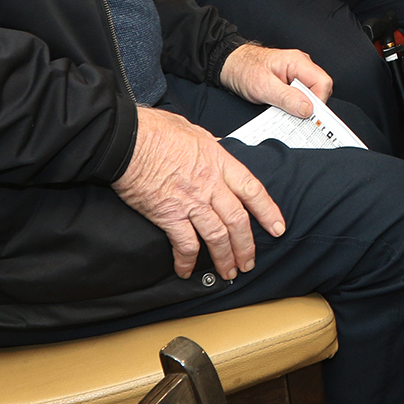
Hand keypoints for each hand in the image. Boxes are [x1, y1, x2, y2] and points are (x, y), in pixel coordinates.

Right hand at [113, 106, 285, 278]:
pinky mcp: (169, 215)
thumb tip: (216, 145)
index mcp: (219, 162)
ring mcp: (191, 202)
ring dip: (225, 259)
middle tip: (249, 262)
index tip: (277, 228)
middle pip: (238, 221)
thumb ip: (209, 144)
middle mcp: (210, 185)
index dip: (268, 211)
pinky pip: (185, 244)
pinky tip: (186, 271)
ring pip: (218, 237)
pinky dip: (187, 261)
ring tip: (228, 273)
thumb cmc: (155, 130)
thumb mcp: (194, 130)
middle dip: (246, 246)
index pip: (253, 190)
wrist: (126, 140)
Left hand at [220, 42, 329, 117]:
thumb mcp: (263, 87)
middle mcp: (302, 66)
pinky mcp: (292, 82)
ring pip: (311, 94)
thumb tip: (308, 109)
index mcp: (298, 62)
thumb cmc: (244, 69)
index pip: (323, 83)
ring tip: (285, 112)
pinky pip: (301, 96)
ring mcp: (298, 74)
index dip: (318, 102)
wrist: (230, 64)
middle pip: (320, 89)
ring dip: (301, 107)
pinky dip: (295, 106)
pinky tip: (284, 110)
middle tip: (295, 117)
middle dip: (310, 106)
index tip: (308, 116)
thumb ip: (287, 98)